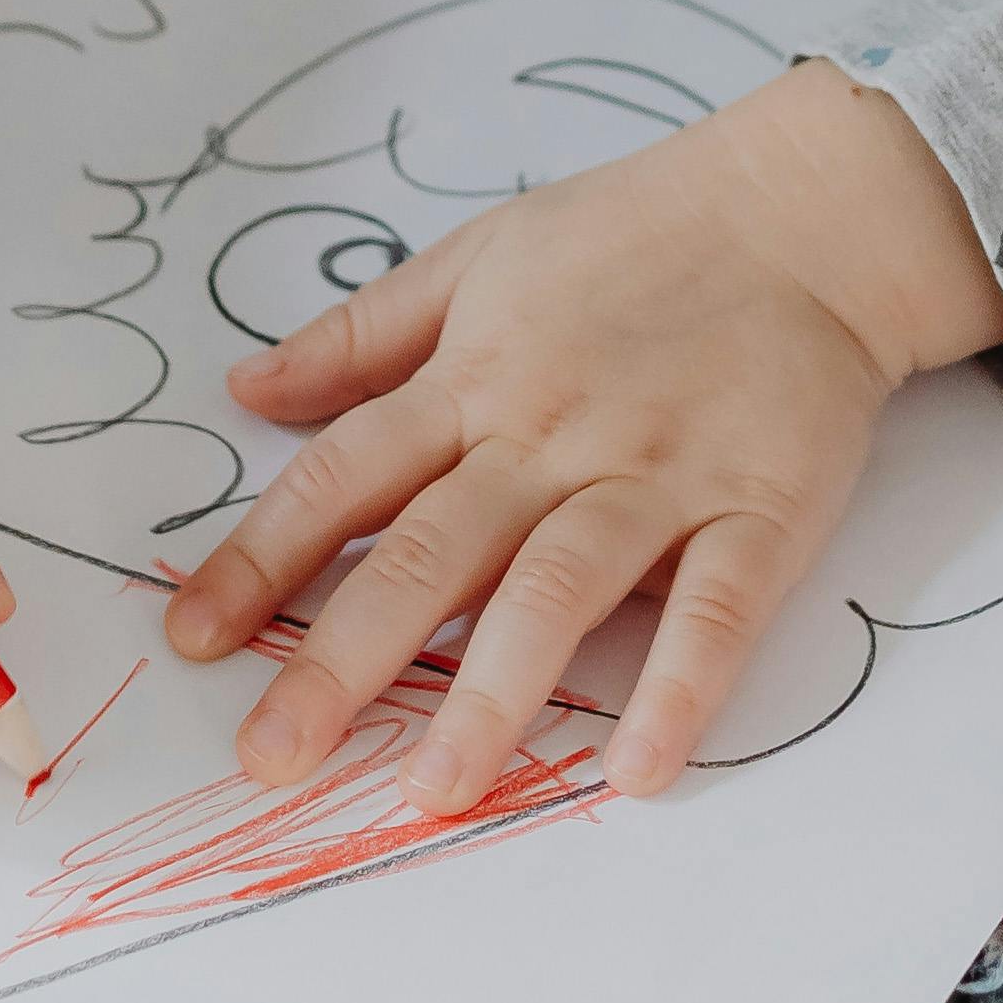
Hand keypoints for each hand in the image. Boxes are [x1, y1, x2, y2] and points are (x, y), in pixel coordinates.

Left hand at [172, 66, 1002, 810]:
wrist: (807, 210)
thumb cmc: (637, 234)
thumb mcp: (481, 254)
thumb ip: (365, 334)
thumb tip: (247, 390)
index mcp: (475, 377)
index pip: (344, 476)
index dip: (262, 558)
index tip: (194, 638)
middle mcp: (552, 433)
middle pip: (432, 554)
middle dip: (342, 659)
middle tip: (275, 757)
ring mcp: (658, 474)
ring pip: (559, 590)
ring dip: (493, 694)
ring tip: (435, 792)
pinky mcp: (760, 507)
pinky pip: (715, 611)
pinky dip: (678, 690)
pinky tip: (636, 771)